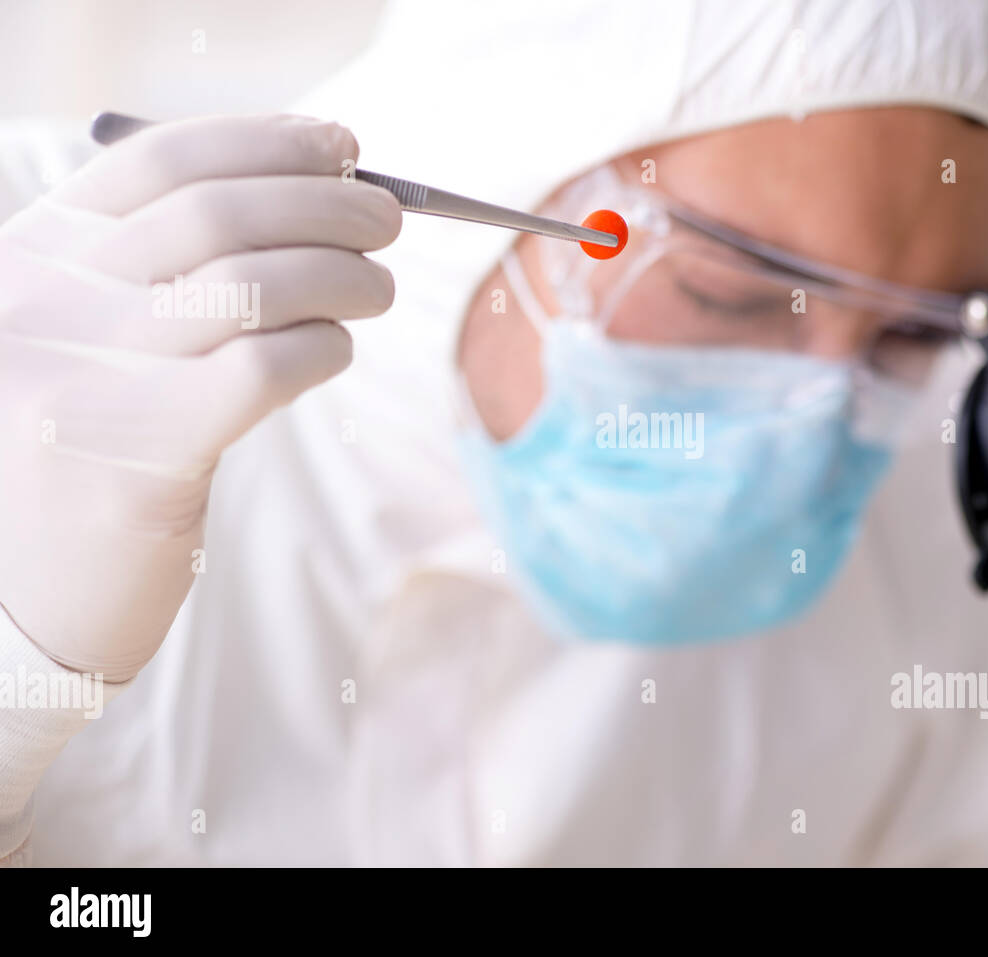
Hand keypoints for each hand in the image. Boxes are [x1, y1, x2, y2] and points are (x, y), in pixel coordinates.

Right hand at [0, 114, 400, 680]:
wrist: (20, 599)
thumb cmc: (84, 456)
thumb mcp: (94, 343)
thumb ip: (172, 272)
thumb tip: (320, 200)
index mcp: (32, 262)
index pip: (158, 163)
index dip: (266, 143)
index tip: (343, 147)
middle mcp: (45, 306)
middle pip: (217, 214)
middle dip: (327, 204)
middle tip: (389, 220)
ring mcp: (86, 377)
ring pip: (251, 283)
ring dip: (342, 273)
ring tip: (377, 287)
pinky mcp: (141, 454)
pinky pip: (266, 367)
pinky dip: (324, 347)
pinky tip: (337, 352)